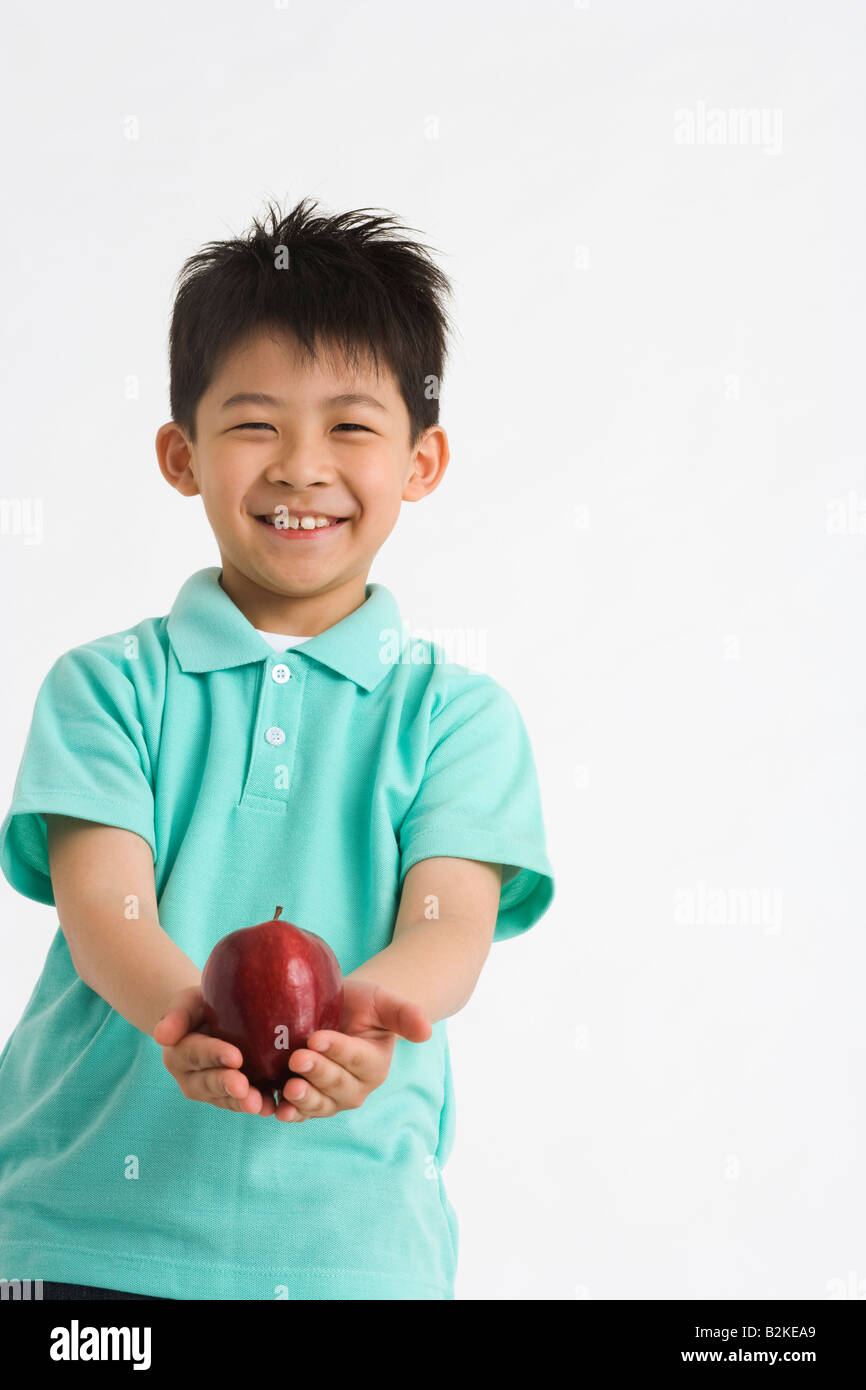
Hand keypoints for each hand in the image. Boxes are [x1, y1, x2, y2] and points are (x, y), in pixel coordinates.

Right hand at [153, 985, 279, 1118]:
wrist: (214, 1020)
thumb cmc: (202, 1006)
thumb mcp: (188, 1002)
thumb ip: (176, 1015)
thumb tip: (160, 1036)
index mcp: (179, 1053)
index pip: (196, 1053)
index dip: (215, 1056)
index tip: (236, 1057)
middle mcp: (191, 1077)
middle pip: (208, 1083)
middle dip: (226, 1086)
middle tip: (243, 1087)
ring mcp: (211, 1090)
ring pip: (225, 1099)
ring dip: (241, 1102)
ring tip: (259, 1104)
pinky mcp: (231, 1096)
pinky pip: (241, 1103)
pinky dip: (257, 1105)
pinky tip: (272, 1106)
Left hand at [275, 976, 432, 1122]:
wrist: (339, 1014)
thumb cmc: (362, 1005)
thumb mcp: (383, 1002)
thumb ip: (404, 1014)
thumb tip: (427, 1032)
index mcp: (375, 1065)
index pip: (356, 1058)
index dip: (337, 1050)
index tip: (316, 1038)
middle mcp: (356, 1088)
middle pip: (337, 1085)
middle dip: (317, 1074)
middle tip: (297, 1059)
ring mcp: (332, 1099)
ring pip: (320, 1104)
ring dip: (304, 1099)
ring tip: (288, 1088)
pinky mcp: (309, 1103)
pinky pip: (300, 1113)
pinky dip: (289, 1113)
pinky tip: (275, 1109)